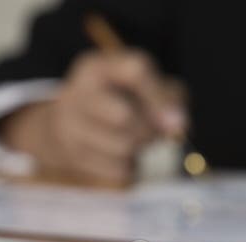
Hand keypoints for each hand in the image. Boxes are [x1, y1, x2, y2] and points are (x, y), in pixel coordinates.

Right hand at [0, 50, 186, 185]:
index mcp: (97, 68)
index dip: (159, 97)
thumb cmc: (117, 100)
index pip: (134, 72)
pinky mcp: (72, 156)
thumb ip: (169, 97)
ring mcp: (69, 125)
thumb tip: (178, 126)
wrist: (67, 126)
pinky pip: (115, 169)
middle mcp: (78, 92)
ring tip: (134, 142)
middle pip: (125, 116)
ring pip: (122, 147)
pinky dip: (128, 167)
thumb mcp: (144, 86)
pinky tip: (120, 157)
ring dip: (138, 150)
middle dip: (148, 130)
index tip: (177, 123)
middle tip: (152, 132)